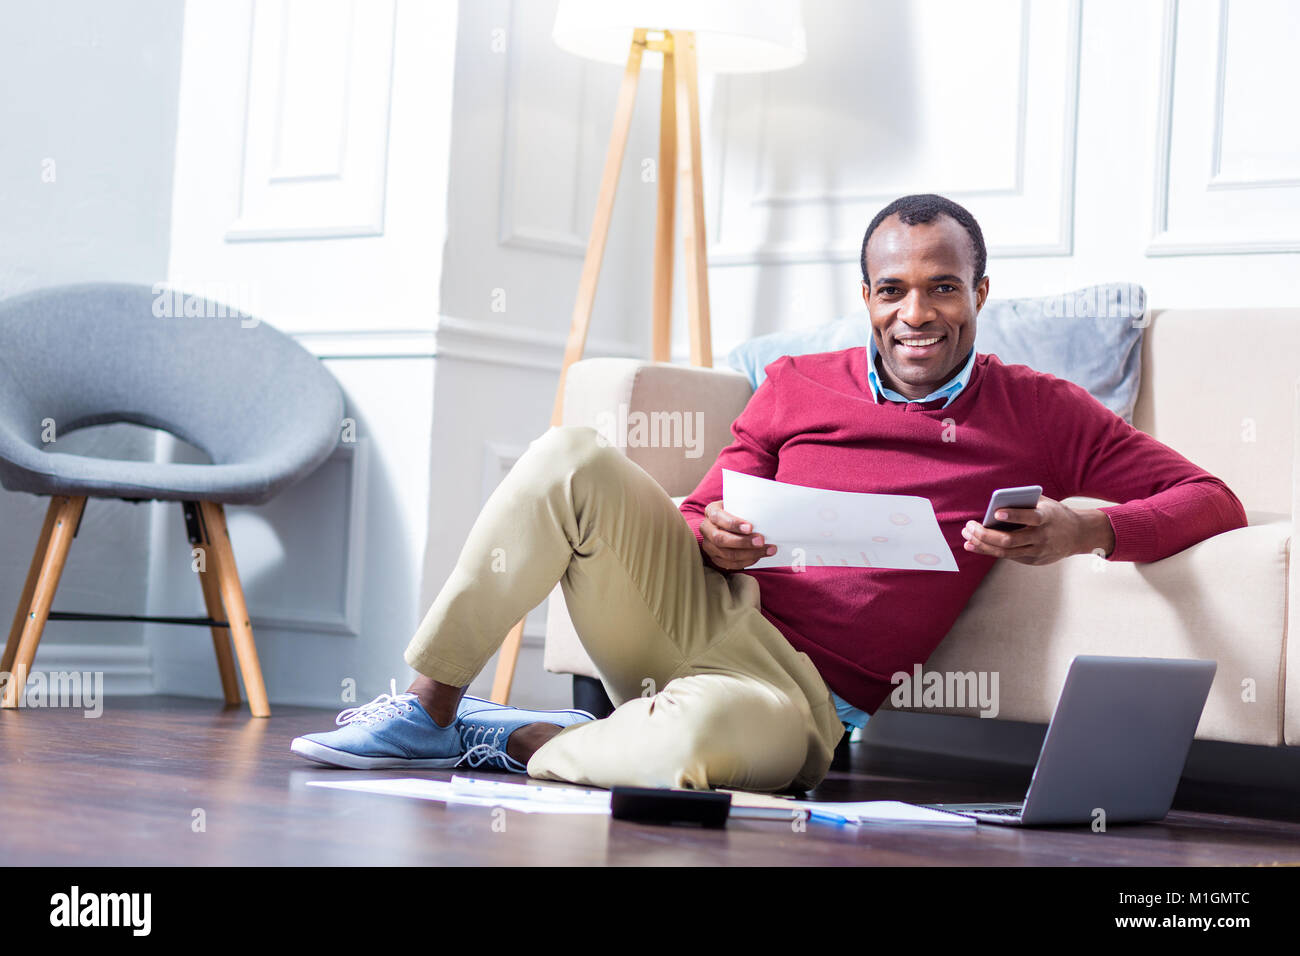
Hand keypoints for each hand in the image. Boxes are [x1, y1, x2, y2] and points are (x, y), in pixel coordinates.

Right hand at [698, 500, 777, 570]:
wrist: (728, 522)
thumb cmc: (736, 512)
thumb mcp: (738, 504)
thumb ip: (747, 508)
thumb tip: (769, 511)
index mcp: (711, 511)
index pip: (718, 517)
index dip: (733, 524)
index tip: (750, 527)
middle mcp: (706, 528)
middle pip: (720, 539)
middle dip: (743, 542)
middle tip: (761, 541)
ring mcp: (708, 545)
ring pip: (726, 554)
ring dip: (749, 554)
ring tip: (767, 550)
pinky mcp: (714, 557)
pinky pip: (729, 564)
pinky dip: (746, 562)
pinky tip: (758, 557)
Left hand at [960, 496, 1115, 565]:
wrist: (1078, 534)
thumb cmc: (1054, 514)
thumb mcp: (1044, 503)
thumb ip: (1023, 503)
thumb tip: (994, 507)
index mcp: (1047, 518)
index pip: (1031, 518)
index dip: (1014, 516)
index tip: (996, 513)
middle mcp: (1043, 537)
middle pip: (1011, 540)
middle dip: (986, 535)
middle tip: (969, 526)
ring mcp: (1039, 551)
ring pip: (1006, 552)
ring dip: (983, 545)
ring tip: (967, 536)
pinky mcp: (1034, 560)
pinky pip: (1008, 557)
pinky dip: (989, 551)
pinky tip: (975, 545)